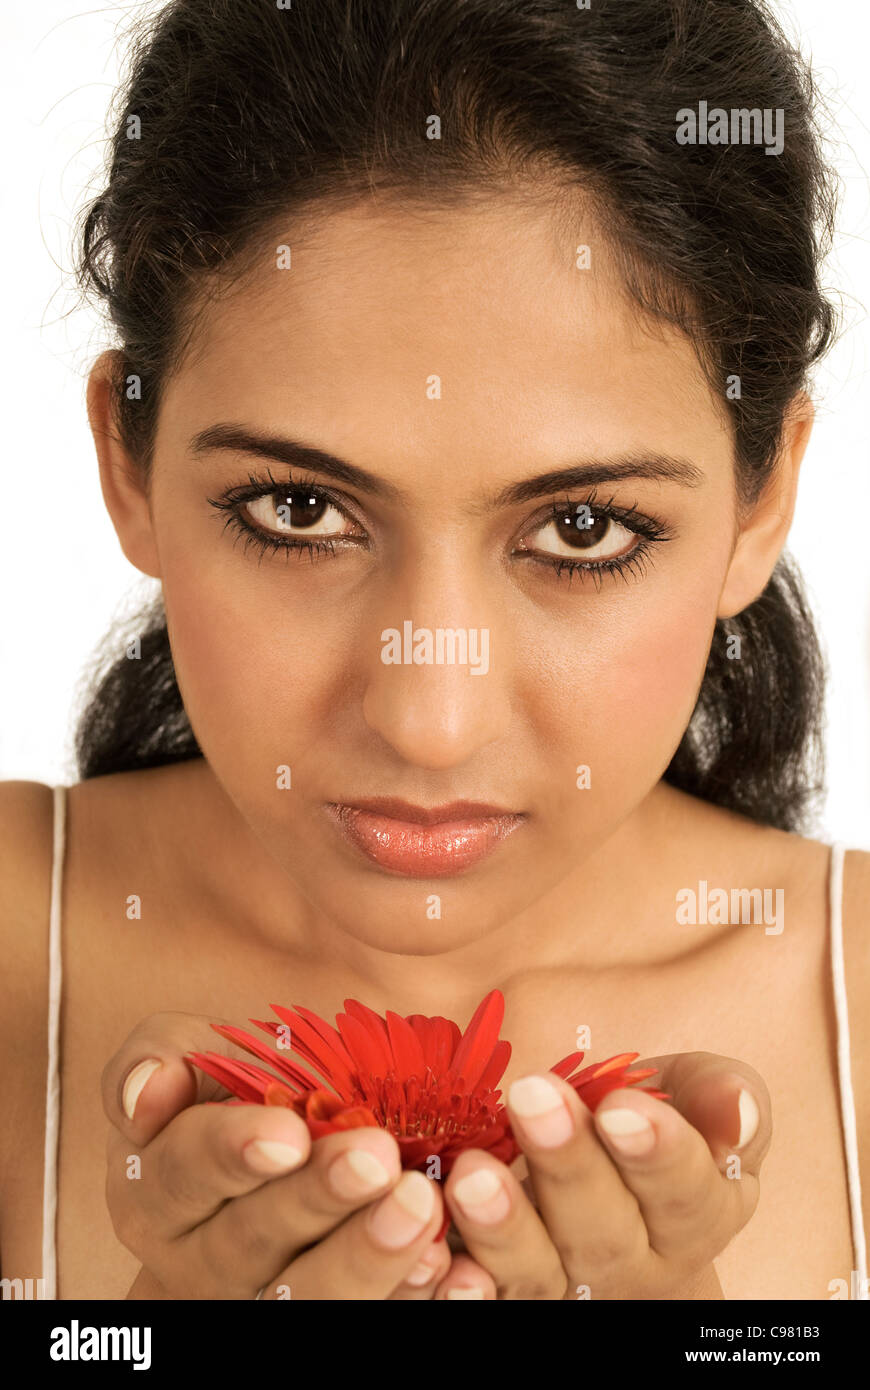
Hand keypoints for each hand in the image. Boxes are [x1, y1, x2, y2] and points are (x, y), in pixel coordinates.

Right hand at [102, 1012, 452, 1299]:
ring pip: (304, 1298)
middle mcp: (200, 1262)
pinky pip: (367, 1318)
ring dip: (365, 1256)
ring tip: (421, 1204)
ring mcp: (262, 1299)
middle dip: (315, 1198)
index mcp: (156, 1193)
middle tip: (376, 1155)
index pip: (182, 1174)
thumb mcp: (192, 1053)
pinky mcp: (327, 1313)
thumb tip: (150, 1086)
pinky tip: (444, 1263)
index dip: (232, 1153)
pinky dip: (407, 1296)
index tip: (290, 1132)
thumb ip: (161, 1055)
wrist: (290, 1137)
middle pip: (248, 1241)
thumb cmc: (237, 1090)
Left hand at [433, 1052, 770, 1298]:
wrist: (613, 1181)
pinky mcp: (511, 1294)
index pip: (685, 1194)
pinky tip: (440, 1256)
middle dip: (569, 1165)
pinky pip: (488, 1299)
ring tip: (473, 1173)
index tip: (622, 1106)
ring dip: (503, 1227)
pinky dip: (461, 1285)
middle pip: (605, 1234)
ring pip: (538, 1276)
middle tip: (534, 1097)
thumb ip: (720, 1095)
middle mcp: (636, 1269)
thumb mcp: (698, 1097)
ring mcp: (568, 1293)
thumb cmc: (652, 1122)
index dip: (657, 1153)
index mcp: (698, 1217)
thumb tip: (733, 1105)